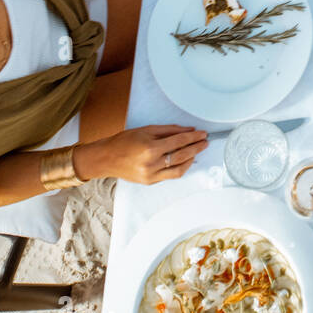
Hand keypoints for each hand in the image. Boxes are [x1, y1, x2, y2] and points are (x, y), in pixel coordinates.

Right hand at [76, 125, 208, 183]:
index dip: (193, 137)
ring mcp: (151, 175)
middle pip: (182, 156)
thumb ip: (169, 130)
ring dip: (191, 159)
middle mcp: (152, 164)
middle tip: (205, 141)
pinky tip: (186, 160)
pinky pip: (171, 176)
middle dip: (196, 147)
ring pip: (179, 169)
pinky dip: (180, 168)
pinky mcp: (150, 182)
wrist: (107, 158)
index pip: (178, 142)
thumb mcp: (146, 129)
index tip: (202, 133)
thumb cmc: (124, 141)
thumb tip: (188, 130)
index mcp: (150, 148)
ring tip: (198, 150)